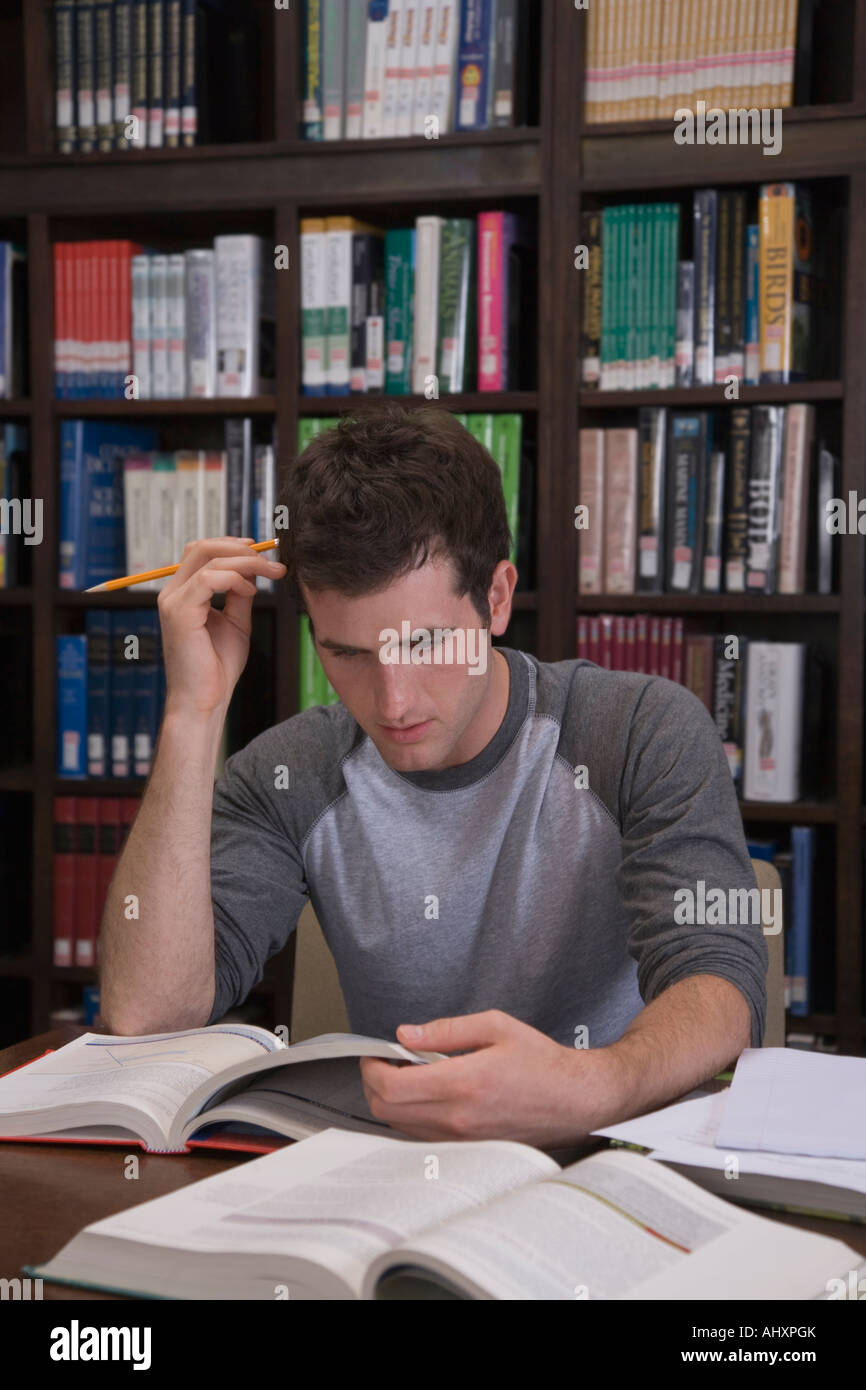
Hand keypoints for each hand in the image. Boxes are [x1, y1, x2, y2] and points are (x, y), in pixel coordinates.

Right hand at [157, 537, 285, 716]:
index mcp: (183, 594)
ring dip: (246, 561)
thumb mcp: (236, 621)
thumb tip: (252, 568)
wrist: (204, 700)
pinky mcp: (179, 612)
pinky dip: (234, 579)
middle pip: (203, 547)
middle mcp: (173, 593)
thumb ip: (240, 593)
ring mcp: (173, 601)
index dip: (233, 545)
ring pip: (208, 558)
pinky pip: (208, 578)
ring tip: (271, 574)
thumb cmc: (217, 667)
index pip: (202, 552)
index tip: (264, 554)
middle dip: (242, 548)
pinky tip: (251, 592)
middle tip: (273, 561)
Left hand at [359, 1009, 618, 1146]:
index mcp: (463, 1083)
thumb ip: (446, 1031)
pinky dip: (411, 1114)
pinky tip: (428, 1092)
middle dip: (374, 1083)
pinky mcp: (468, 1149)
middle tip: (386, 1061)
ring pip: (400, 1126)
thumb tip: (406, 1035)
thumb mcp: (496, 1027)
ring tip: (409, 1073)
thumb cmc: (541, 1062)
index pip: (391, 1087)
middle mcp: (457, 1118)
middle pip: (386, 1111)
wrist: (576, 1100)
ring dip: (392, 1099)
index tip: (376, 1052)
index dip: (372, 1067)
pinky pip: (421, 1135)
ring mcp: (462, 1139)